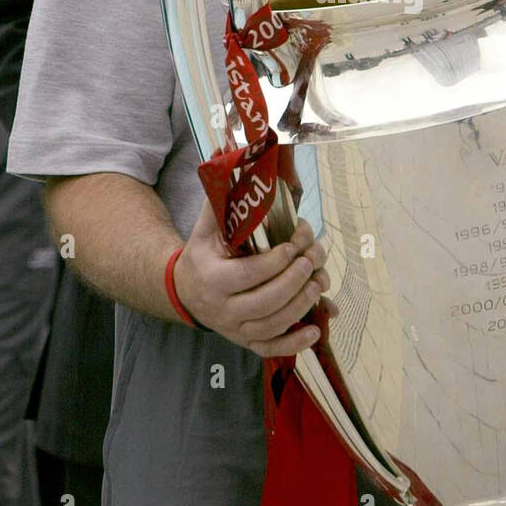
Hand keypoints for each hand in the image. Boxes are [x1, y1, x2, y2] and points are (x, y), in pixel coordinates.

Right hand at [175, 196, 329, 355]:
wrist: (185, 292)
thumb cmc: (203, 255)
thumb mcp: (206, 227)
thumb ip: (220, 198)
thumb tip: (228, 157)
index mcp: (213, 279)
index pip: (251, 274)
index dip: (279, 260)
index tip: (296, 242)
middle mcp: (223, 310)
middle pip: (268, 300)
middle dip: (297, 277)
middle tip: (314, 256)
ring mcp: (236, 330)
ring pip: (275, 323)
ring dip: (304, 303)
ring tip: (319, 279)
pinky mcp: (247, 343)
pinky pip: (273, 349)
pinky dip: (297, 343)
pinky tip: (317, 328)